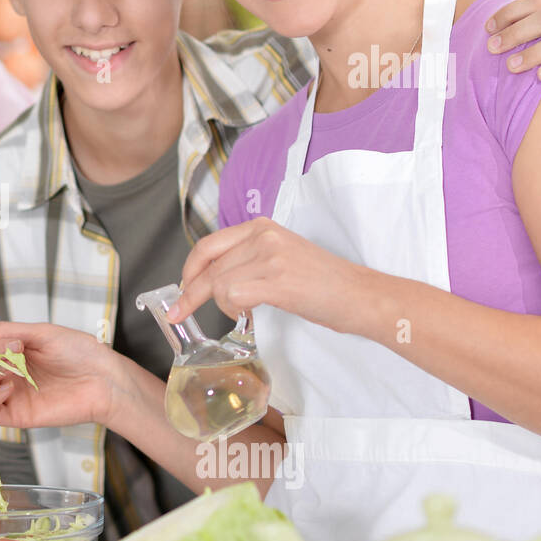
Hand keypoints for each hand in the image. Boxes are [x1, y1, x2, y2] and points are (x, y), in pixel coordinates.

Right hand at [0, 321, 121, 430]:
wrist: (103, 379)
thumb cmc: (78, 352)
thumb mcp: (40, 333)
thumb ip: (6, 331)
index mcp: (9, 351)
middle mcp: (6, 373)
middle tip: (5, 347)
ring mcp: (10, 395)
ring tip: (9, 367)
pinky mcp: (17, 415)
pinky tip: (6, 387)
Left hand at [173, 217, 370, 334]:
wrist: (361, 295)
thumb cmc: (324, 283)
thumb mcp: (281, 256)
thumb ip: (248, 259)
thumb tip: (213, 279)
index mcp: (262, 226)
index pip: (208, 245)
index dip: (188, 270)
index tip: (179, 289)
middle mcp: (263, 235)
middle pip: (208, 266)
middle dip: (190, 293)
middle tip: (180, 312)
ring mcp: (270, 256)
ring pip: (218, 283)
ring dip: (223, 305)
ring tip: (246, 311)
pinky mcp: (276, 280)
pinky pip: (232, 295)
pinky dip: (233, 309)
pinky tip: (250, 313)